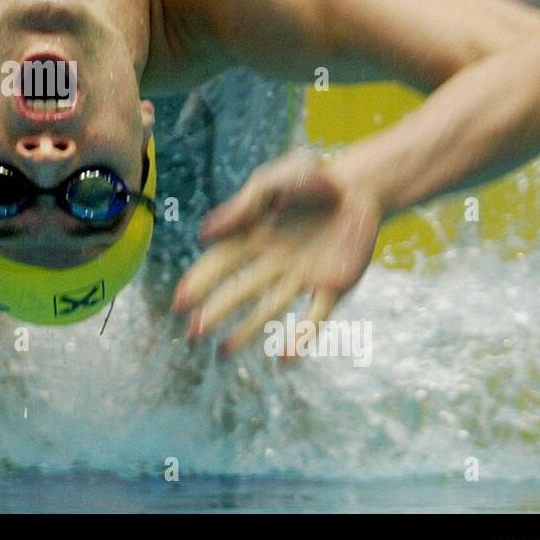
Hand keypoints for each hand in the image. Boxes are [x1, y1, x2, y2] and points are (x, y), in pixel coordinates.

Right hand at [171, 150, 382, 357]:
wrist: (360, 186)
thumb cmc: (311, 179)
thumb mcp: (273, 182)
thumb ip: (242, 206)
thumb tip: (203, 234)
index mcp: (255, 236)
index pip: (220, 263)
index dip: (199, 282)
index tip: (179, 303)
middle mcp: (273, 262)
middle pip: (239, 290)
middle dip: (215, 312)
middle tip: (193, 335)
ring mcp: (303, 276)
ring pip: (270, 308)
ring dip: (246, 331)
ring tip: (223, 354)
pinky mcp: (334, 285)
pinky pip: (316, 314)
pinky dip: (301, 337)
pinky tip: (285, 360)